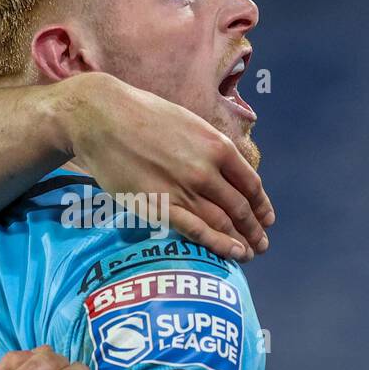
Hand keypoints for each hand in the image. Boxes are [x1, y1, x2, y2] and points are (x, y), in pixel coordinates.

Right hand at [61, 72, 274, 260]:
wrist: (102, 119)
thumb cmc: (142, 115)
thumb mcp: (189, 122)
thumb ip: (209, 147)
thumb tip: (224, 167)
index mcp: (217, 146)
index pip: (251, 184)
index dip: (262, 205)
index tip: (266, 218)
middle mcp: (206, 170)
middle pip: (240, 207)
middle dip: (254, 229)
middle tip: (261, 243)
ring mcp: (184, 190)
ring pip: (223, 223)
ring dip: (241, 241)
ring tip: (249, 254)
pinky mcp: (160, 206)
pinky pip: (197, 231)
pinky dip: (218, 245)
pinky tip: (231, 253)